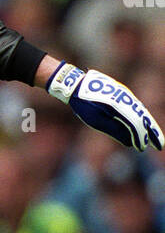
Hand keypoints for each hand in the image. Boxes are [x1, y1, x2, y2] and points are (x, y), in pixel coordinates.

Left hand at [47, 62, 163, 151]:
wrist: (77, 84)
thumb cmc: (84, 105)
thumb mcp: (96, 120)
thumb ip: (114, 130)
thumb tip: (129, 142)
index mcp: (117, 105)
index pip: (134, 124)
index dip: (140, 137)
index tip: (142, 148)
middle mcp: (125, 98)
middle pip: (143, 117)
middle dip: (152, 132)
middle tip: (160, 146)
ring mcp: (125, 94)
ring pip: (141, 111)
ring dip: (149, 125)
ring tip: (155, 138)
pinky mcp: (124, 93)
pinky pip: (136, 107)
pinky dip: (142, 117)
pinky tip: (146, 125)